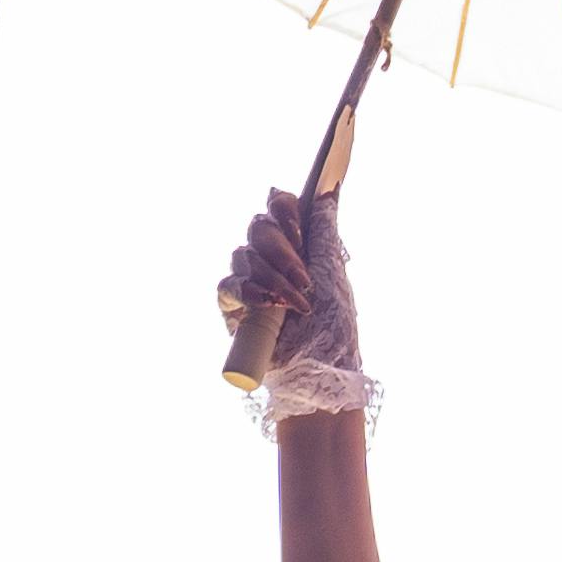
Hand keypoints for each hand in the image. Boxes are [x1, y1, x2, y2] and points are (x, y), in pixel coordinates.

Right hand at [218, 181, 359, 393]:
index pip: (280, 207)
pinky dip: (247, 291)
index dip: (284, 210)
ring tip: (294, 303)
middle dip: (281, 249)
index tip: (299, 229)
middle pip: (258, 227)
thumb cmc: (333, 330)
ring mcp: (250, 282)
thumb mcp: (334, 275)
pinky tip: (266, 305)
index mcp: (298, 245)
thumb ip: (324, 231)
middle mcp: (271, 259)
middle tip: (303, 277)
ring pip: (243, 254)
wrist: (319, 374)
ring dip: (271, 277)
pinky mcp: (232, 308)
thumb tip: (330, 187)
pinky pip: (227, 285)